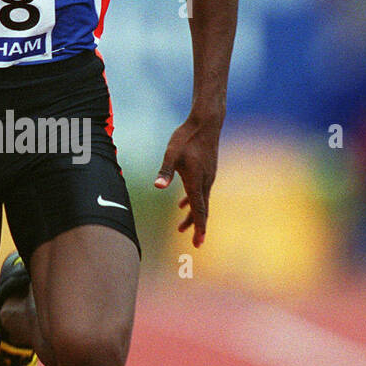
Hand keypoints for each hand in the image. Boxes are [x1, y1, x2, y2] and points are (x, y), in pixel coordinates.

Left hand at [154, 115, 220, 247]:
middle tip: (195, 243)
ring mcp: (208, 176)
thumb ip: (164, 171)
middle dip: (197, 227)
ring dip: (193, 214)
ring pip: (201, 201)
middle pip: (202, 210)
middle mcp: (205, 182)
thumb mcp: (171, 154)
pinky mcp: (207, 171)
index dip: (198, 227)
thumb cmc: (186, 137)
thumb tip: (157, 186)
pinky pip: (201, 191)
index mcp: (196, 181)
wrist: (206, 122)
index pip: (199, 210)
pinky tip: (182, 203)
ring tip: (181, 226)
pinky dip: (193, 201)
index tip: (199, 243)